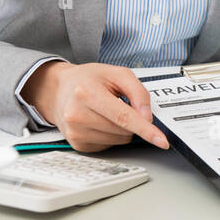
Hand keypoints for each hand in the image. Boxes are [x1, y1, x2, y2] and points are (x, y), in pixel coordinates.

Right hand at [20, 60, 169, 152]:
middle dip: (131, 121)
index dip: (146, 130)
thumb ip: (138, 92)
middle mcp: (77, 114)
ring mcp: (75, 132)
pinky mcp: (77, 144)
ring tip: (105, 111)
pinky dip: (111, 135)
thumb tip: (147, 117)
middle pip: (124, 130)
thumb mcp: (116, 74)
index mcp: (87, 92)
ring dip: (121, 128)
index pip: (123, 117)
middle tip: (117, 104)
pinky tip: (99, 121)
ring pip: (119, 140)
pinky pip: (109, 145)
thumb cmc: (88, 80)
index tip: (161, 140)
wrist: (59, 90)